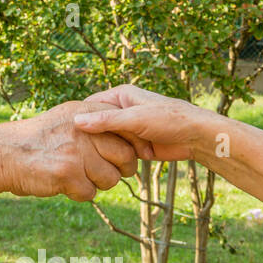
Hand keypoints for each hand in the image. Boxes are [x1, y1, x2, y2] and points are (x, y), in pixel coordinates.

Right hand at [1, 100, 138, 201]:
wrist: (5, 153)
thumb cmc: (39, 139)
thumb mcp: (66, 118)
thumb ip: (94, 123)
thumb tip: (129, 136)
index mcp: (86, 112)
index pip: (126, 129)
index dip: (130, 147)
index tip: (122, 158)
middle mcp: (85, 129)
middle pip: (125, 157)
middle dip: (120, 170)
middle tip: (104, 174)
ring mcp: (77, 151)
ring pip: (110, 178)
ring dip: (97, 183)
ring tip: (76, 177)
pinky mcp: (67, 173)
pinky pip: (89, 193)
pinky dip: (78, 193)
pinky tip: (62, 184)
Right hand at [72, 84, 213, 162]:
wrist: (197, 137)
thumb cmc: (170, 120)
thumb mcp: (135, 119)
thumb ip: (107, 121)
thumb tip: (77, 122)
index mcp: (119, 96)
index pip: (89, 105)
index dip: (77, 118)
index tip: (65, 134)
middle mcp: (121, 110)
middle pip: (96, 124)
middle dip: (89, 138)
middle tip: (75, 151)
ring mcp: (128, 128)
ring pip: (106, 140)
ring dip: (103, 150)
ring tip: (90, 160)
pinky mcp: (135, 144)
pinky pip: (118, 151)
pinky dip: (114, 158)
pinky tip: (105, 166)